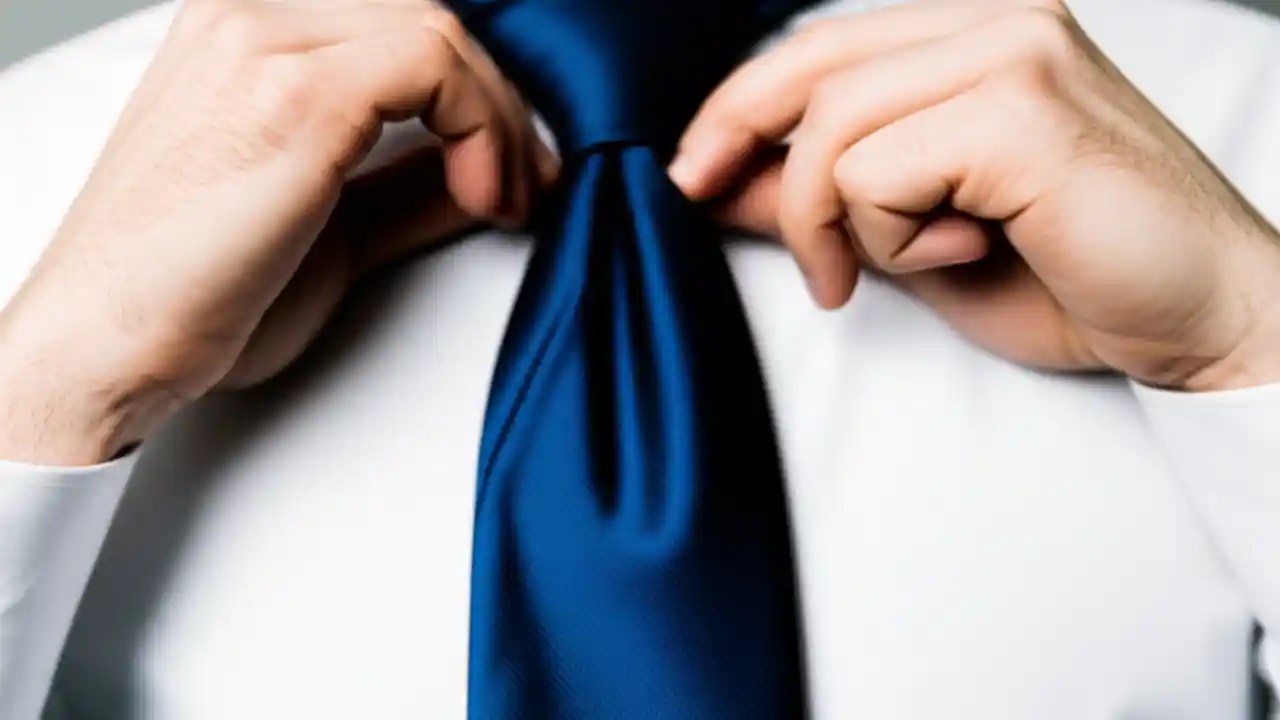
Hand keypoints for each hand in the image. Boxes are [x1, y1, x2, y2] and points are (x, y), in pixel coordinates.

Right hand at [0, 0, 555, 464]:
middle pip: (426, 20)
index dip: (473, 91)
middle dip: (497, 104)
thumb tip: (482, 170)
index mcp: (245, 32)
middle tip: (522, 185)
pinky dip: (482, 128)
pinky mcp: (297, 94)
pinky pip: (434, 64)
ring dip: (497, 119)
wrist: (107, 346)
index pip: (398, 26)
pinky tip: (482, 196)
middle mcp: (249, 16)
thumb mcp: (329, 222)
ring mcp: (267, 44)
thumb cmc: (191, 292)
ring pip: (439, 34)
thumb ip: (407, 184)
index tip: (507, 167)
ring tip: (501, 199)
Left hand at [671, 0, 1279, 392]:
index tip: (695, 168)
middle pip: (811, 65)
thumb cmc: (1068, 277)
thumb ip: (824, 198)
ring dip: (831, 217)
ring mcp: (1015, 52)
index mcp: (976, 32)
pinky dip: (889, 233)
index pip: (822, 46)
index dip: (740, 104)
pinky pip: (878, 169)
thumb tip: (718, 181)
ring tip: (880, 271)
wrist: (1200, 320)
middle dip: (737, 139)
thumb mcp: (912, 236)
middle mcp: (998, 18)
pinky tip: (957, 254)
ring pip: (834, 125)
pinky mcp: (1022, 108)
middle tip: (700, 198)